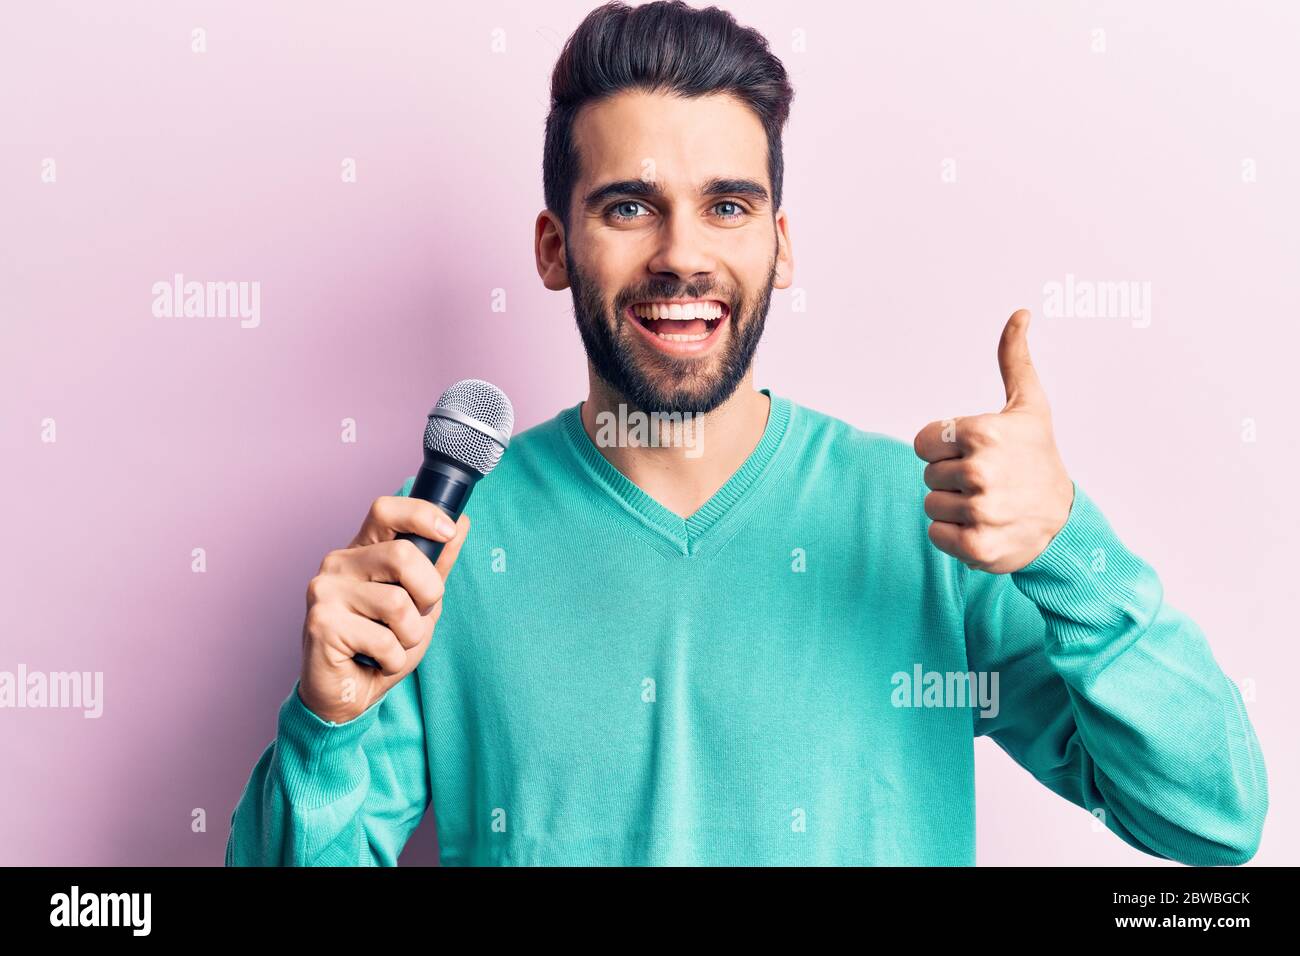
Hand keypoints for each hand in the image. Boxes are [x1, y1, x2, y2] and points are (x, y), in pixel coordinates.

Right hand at [298, 496, 469, 722]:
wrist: (348, 695)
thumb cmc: (382, 644)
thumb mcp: (420, 602)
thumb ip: (436, 564)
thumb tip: (461, 522)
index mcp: (362, 550)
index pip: (386, 509)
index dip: (421, 514)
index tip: (449, 532)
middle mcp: (338, 563)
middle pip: (402, 555)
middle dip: (428, 593)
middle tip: (418, 615)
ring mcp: (325, 591)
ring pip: (398, 602)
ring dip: (410, 634)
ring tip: (391, 644)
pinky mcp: (321, 623)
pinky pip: (384, 639)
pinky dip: (393, 658)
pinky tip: (374, 661)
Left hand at [912, 309, 1074, 573]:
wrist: (1064, 521)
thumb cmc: (1038, 456)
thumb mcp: (1029, 405)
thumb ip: (1014, 359)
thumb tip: (1020, 312)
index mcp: (983, 433)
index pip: (922, 442)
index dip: (943, 448)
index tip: (975, 452)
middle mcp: (982, 472)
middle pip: (927, 474)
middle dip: (951, 477)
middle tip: (988, 480)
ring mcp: (980, 511)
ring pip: (930, 504)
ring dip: (952, 506)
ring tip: (986, 503)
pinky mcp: (976, 546)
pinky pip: (935, 534)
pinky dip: (953, 535)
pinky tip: (983, 527)